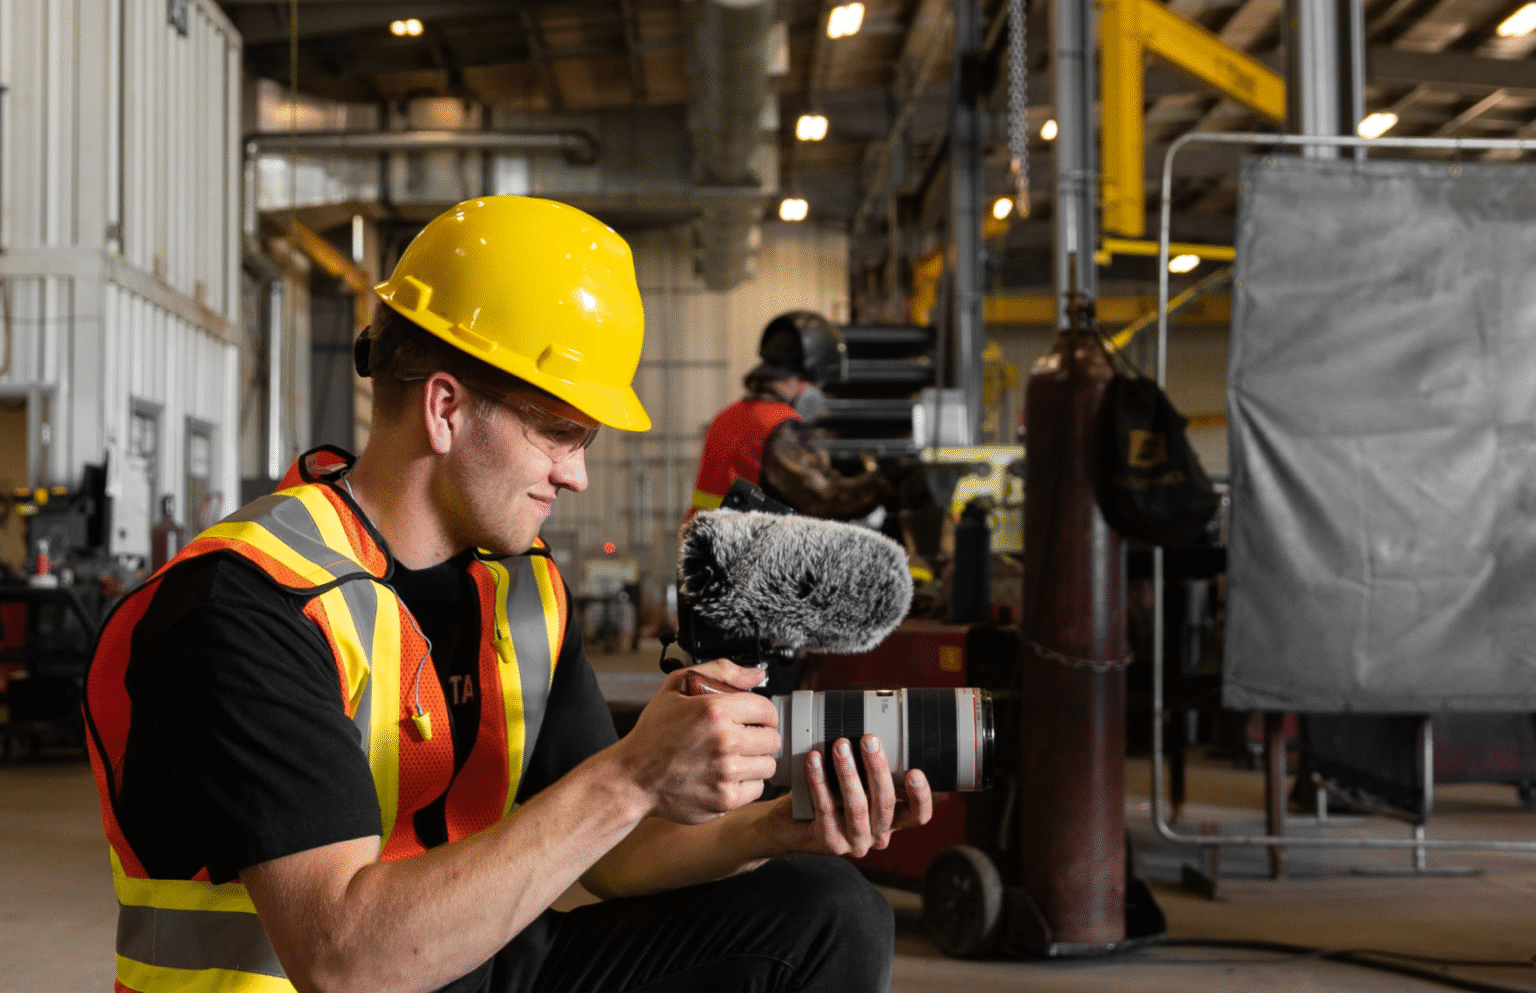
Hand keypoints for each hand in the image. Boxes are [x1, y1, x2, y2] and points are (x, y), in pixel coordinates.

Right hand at [613, 660, 780, 824]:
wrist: (632, 778)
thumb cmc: (653, 734)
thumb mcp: (676, 687)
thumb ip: (720, 672)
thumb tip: (757, 675)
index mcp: (715, 710)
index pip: (767, 710)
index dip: (761, 713)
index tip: (752, 719)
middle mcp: (724, 741)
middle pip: (772, 739)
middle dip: (759, 737)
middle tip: (740, 739)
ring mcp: (726, 773)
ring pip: (768, 765)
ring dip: (754, 761)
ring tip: (732, 758)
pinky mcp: (725, 800)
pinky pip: (757, 789)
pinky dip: (746, 783)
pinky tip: (726, 776)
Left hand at [770, 734, 932, 858]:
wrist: (792, 825)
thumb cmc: (830, 797)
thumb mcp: (857, 785)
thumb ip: (870, 770)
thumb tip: (874, 730)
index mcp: (891, 821)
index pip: (918, 816)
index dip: (921, 797)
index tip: (915, 772)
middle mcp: (877, 836)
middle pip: (885, 805)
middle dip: (877, 769)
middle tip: (869, 740)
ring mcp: (854, 843)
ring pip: (856, 806)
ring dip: (848, 772)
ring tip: (840, 746)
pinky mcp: (829, 842)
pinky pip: (826, 808)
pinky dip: (819, 781)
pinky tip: (814, 760)